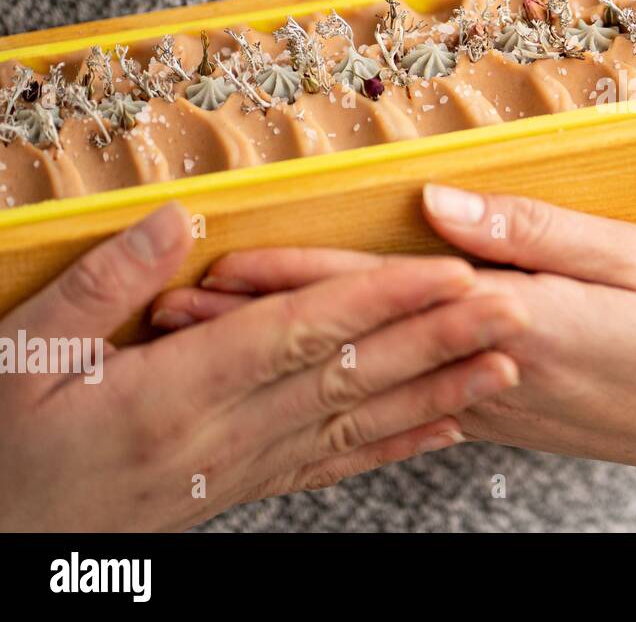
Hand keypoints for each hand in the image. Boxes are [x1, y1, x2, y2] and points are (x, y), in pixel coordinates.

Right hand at [0, 202, 525, 530]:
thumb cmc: (3, 451)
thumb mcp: (18, 356)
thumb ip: (102, 286)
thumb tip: (175, 219)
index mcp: (172, 391)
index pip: (302, 332)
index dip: (382, 298)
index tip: (448, 269)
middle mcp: (223, 435)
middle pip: (351, 376)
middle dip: (437, 339)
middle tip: (512, 308)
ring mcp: (240, 468)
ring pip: (358, 425)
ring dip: (437, 393)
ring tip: (504, 366)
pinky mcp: (243, 488)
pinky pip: (334, 467)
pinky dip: (395, 448)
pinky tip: (446, 429)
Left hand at [155, 187, 635, 477]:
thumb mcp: (633, 256)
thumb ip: (533, 230)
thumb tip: (437, 203)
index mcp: (516, 318)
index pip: (380, 294)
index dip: (294, 281)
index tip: (217, 270)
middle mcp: (490, 371)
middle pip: (354, 347)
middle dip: (260, 333)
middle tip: (174, 323)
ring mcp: (495, 404)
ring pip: (369, 381)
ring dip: (294, 365)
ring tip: (225, 355)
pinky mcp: (509, 417)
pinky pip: (412, 404)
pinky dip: (354, 393)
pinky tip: (325, 391)